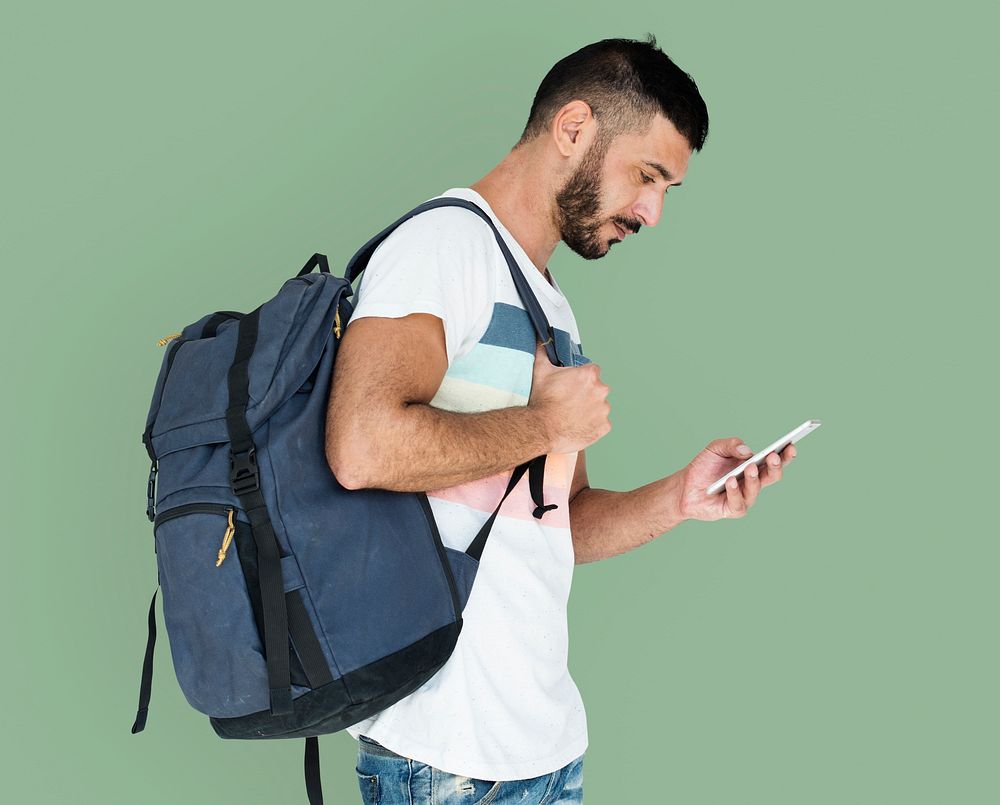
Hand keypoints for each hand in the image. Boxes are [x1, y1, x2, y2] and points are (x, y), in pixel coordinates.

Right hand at [528, 339, 610, 453]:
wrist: (543, 429)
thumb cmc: (543, 400)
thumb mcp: (541, 372)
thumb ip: (544, 352)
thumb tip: (540, 339)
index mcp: (589, 375)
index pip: (592, 371)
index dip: (581, 378)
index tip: (572, 385)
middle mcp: (601, 390)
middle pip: (597, 389)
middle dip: (587, 394)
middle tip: (570, 401)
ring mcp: (604, 409)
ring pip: (600, 407)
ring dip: (590, 410)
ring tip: (572, 416)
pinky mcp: (604, 426)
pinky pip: (601, 424)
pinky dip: (592, 426)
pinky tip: (578, 426)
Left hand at [675, 436, 795, 521]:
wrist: (685, 486)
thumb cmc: (704, 466)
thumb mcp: (715, 448)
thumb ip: (731, 445)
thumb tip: (747, 451)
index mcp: (754, 466)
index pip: (774, 460)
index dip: (785, 454)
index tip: (791, 445)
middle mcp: (753, 483)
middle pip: (772, 476)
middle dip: (775, 466)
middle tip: (773, 456)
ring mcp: (745, 497)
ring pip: (756, 489)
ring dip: (754, 478)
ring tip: (749, 467)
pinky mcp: (734, 509)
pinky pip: (739, 502)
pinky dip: (735, 491)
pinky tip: (730, 481)